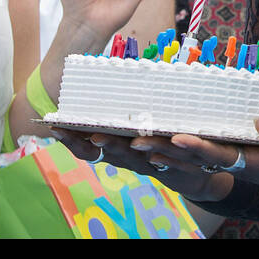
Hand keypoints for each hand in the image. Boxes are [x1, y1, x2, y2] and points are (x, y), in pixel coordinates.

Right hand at [48, 127, 227, 201]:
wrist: (205, 174)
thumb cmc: (171, 147)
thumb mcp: (146, 129)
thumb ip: (129, 114)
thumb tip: (110, 83)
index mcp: (126, 149)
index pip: (94, 146)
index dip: (73, 138)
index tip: (53, 126)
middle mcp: (138, 161)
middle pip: (109, 152)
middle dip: (87, 141)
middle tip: (68, 130)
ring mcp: (160, 165)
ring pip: (138, 158)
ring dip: (119, 148)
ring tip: (100, 137)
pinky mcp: (186, 167)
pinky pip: (176, 161)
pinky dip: (167, 155)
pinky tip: (161, 149)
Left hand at [124, 118, 258, 213]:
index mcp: (254, 165)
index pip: (218, 156)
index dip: (196, 147)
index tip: (175, 138)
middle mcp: (239, 164)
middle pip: (197, 158)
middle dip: (167, 150)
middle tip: (135, 141)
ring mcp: (237, 160)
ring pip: (196, 155)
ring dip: (167, 148)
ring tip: (137, 142)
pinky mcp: (239, 152)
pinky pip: (206, 150)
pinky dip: (185, 145)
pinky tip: (166, 139)